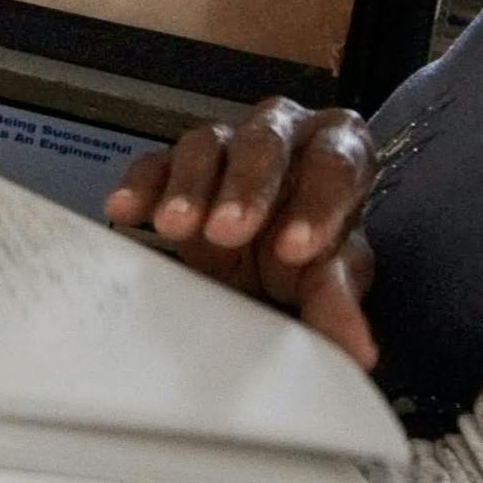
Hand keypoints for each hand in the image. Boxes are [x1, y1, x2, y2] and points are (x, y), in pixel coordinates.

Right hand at [103, 98, 380, 370]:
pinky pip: (155, 163)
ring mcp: (226, 142)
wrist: (262, 261)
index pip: (335, 164)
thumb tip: (357, 350)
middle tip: (230, 231)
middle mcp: (283, 133)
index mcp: (338, 150)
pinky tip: (126, 212)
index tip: (294, 249)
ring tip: (176, 228)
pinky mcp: (175, 162)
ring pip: (206, 144)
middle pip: (266, 140)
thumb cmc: (305, 257)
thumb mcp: (329, 279)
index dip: (316, 203)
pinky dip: (141, 186)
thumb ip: (338, 303)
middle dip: (247, 186)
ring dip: (190, 186)